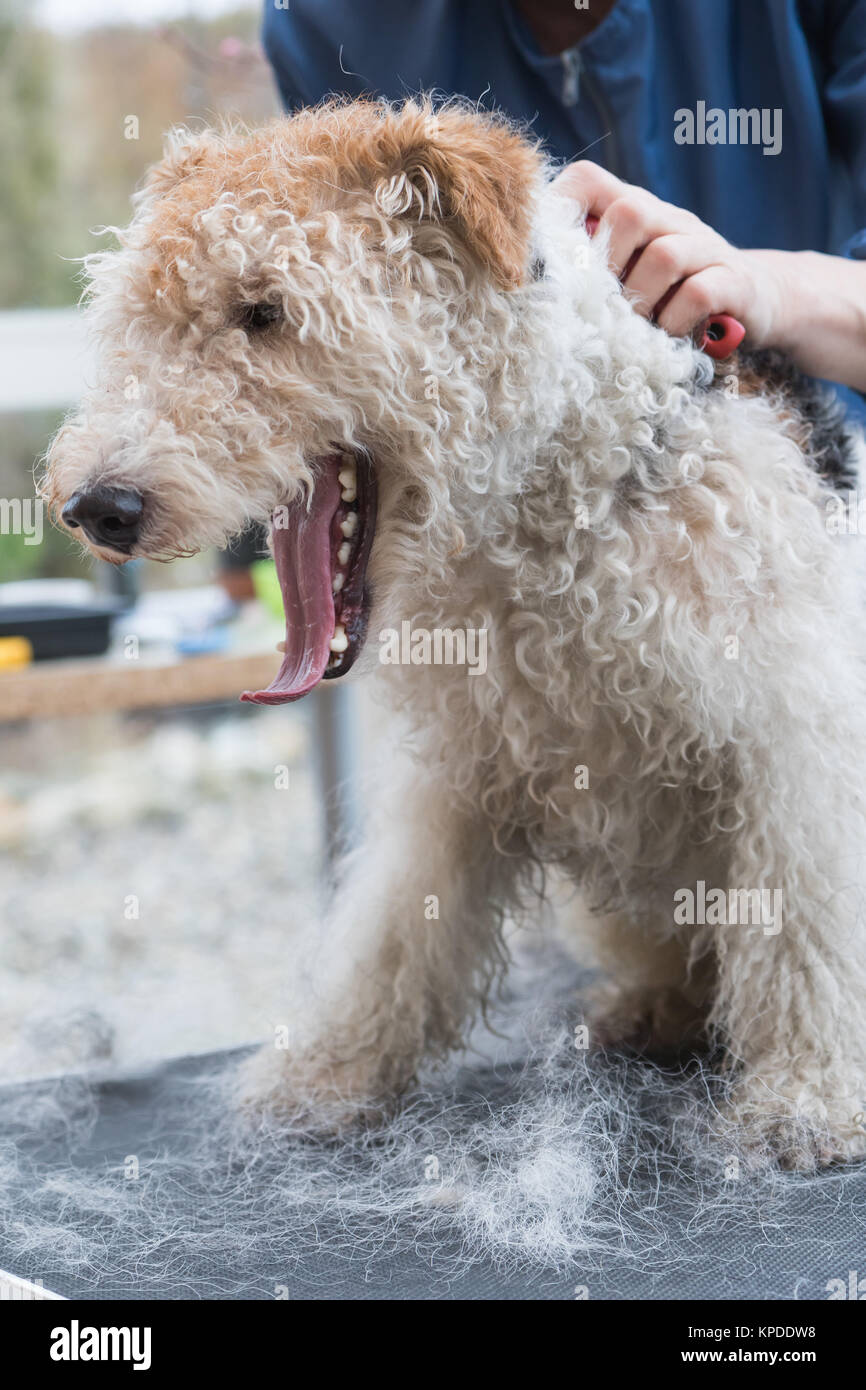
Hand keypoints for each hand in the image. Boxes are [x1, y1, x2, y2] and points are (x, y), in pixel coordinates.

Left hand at [553, 161, 784, 349]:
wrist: (760, 301)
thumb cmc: (675, 294)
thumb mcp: (633, 274)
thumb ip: (593, 270)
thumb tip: (533, 288)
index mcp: (636, 211)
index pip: (587, 180)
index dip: (558, 207)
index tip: (544, 259)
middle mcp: (671, 219)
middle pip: (629, 212)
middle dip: (607, 267)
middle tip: (603, 308)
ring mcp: (706, 247)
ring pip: (663, 255)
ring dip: (641, 301)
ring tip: (637, 329)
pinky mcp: (735, 281)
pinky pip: (698, 293)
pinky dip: (675, 321)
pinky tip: (667, 337)